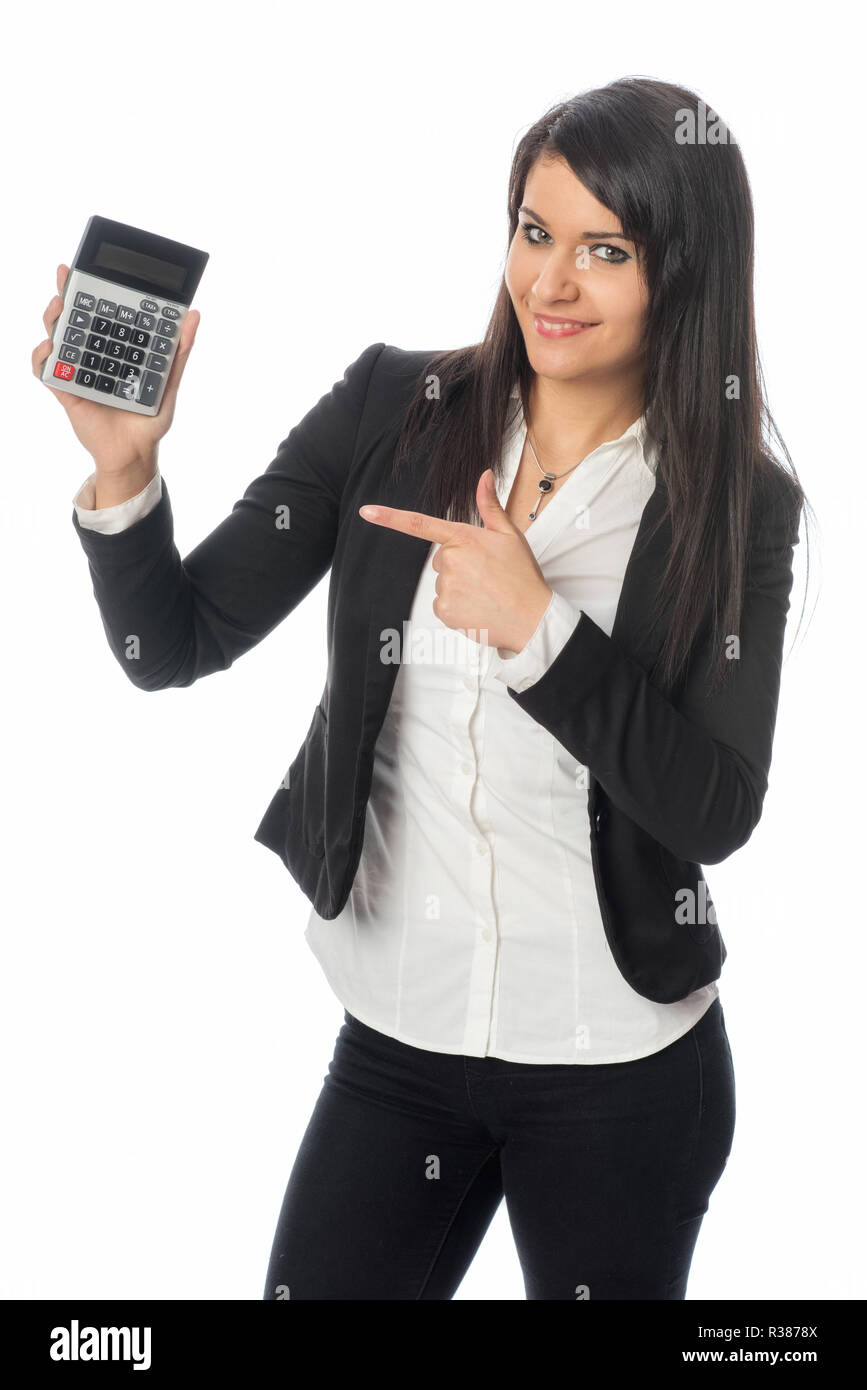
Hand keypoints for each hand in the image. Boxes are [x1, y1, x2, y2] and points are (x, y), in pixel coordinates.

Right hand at [31, 263, 200, 472]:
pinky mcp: (66, 390)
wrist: (135, 454)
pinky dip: (43, 357)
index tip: (86, 267)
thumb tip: (194, 315)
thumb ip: (178, 351)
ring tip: (59, 309)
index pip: (101, 312)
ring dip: (53, 320)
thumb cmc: (150, 420)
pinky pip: (46, 370)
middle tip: (66, 278)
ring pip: (57, 338)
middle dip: (66, 295)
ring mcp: (78, 371)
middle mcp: (94, 355)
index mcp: (115, 348)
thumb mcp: (168, 381)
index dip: (91, 289)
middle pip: (74, 318)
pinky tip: (50, 347)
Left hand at [359, 469, 553, 652]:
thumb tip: (484, 475)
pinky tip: (478, 607)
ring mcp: (446, 586)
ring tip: (485, 593)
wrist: (531, 618)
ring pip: (444, 583)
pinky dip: (457, 607)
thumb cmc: (522, 576)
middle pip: (442, 560)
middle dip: (459, 565)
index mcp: (464, 538)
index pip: (420, 524)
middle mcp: (450, 560)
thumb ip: (490, 505)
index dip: (390, 518)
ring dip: (460, 587)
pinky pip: (443, 605)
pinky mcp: (445, 610)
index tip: (366, 512)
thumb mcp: (509, 535)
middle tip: (486, 575)